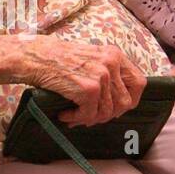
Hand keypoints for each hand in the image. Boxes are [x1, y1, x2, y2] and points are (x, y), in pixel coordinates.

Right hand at [20, 36, 152, 125]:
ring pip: (107, 112)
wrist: (35, 57)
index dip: (131, 100)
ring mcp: (101, 76)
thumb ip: (107, 74)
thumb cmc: (58, 60)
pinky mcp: (89, 89)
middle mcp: (111, 63)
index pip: (139, 83)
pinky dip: (76, 118)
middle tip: (90, 116)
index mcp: (115, 55)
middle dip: (108, 114)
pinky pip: (90, 115)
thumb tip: (118, 104)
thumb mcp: (90, 58)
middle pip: (125, 103)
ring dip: (89, 118)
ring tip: (73, 115)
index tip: (117, 108)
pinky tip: (64, 114)